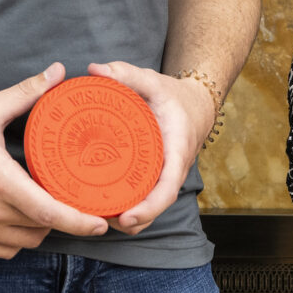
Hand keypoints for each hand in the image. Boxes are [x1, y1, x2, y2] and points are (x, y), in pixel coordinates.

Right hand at [0, 63, 109, 258]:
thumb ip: (27, 92)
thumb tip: (59, 70)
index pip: (49, 213)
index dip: (79, 221)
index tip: (101, 222)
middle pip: (42, 229)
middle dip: (60, 218)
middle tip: (70, 199)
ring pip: (24, 242)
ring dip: (39, 229)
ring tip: (43, 205)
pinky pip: (2, 251)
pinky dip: (16, 239)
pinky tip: (18, 218)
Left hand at [87, 61, 216, 235]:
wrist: (198, 104)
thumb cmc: (174, 95)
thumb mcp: (153, 80)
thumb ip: (125, 73)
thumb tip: (94, 70)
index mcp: (175, 150)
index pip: (167, 188)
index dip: (148, 207)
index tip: (126, 218)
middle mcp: (173, 170)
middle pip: (156, 208)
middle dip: (130, 221)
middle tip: (97, 221)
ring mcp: (166, 177)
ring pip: (151, 209)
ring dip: (128, 220)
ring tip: (96, 218)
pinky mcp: (158, 178)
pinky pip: (147, 200)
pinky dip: (130, 209)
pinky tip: (104, 208)